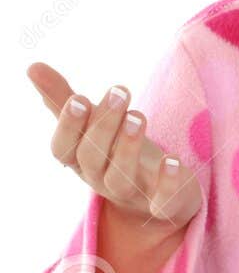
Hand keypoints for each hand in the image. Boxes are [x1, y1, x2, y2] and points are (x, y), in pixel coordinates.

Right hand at [27, 62, 202, 234]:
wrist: (158, 194)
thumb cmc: (117, 151)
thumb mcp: (91, 125)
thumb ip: (64, 98)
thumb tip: (33, 67)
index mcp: (80, 160)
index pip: (63, 148)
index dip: (68, 126)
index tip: (80, 97)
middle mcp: (101, 179)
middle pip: (92, 157)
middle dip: (104, 124)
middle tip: (120, 92)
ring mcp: (131, 194)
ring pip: (121, 178)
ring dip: (128, 147)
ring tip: (139, 116)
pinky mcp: (163, 205)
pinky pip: (161, 203)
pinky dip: (167, 183)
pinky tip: (172, 159)